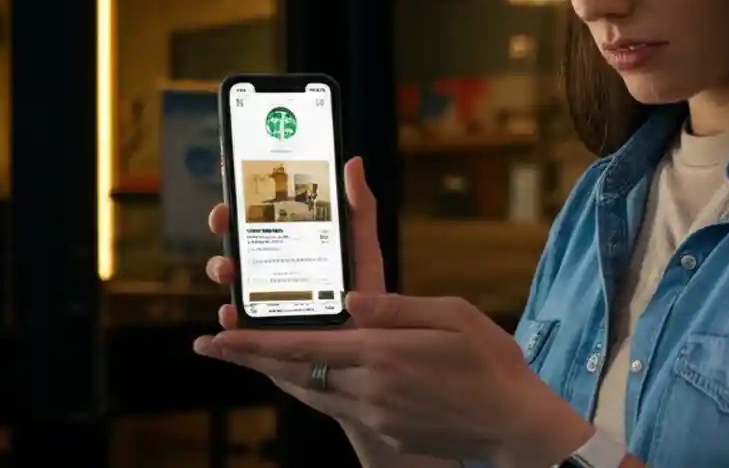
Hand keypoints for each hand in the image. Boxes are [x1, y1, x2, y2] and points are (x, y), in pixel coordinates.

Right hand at [194, 158, 385, 419]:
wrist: (365, 354)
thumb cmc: (365, 297)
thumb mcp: (363, 250)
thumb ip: (360, 209)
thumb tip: (353, 162)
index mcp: (291, 240)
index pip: (259, 209)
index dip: (242, 189)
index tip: (231, 168)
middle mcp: (269, 265)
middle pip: (236, 237)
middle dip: (223, 224)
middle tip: (224, 219)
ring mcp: (259, 296)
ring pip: (229, 276)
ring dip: (220, 267)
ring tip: (227, 269)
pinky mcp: (257, 331)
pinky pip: (233, 323)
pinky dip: (226, 317)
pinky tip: (229, 312)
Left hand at [201, 292, 592, 466]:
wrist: (517, 429)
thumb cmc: (492, 364)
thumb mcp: (454, 318)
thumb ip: (397, 308)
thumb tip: (350, 299)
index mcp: (381, 355)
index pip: (302, 347)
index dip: (253, 343)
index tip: (216, 335)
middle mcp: (369, 388)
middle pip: (293, 371)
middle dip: (248, 357)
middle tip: (210, 345)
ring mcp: (375, 414)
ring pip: (309, 390)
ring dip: (274, 372)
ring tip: (244, 355)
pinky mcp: (385, 430)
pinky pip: (334, 405)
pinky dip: (310, 387)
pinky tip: (300, 375)